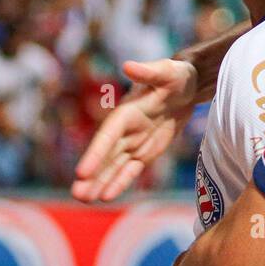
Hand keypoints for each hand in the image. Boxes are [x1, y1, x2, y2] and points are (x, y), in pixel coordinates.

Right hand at [72, 58, 198, 201]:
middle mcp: (125, 129)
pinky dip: (119, 182)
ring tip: (82, 199)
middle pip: (106, 155)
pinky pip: (131, 170)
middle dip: (92, 175)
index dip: (95, 153)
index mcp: (126, 112)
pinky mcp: (145, 152)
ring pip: (114, 166)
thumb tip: (127, 65)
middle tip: (76, 195)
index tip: (82, 172)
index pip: (108, 135)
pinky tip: (106, 197)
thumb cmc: (177, 76)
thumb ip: (148, 72)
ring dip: (99, 182)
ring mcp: (133, 142)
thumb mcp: (167, 72)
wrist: (188, 87)